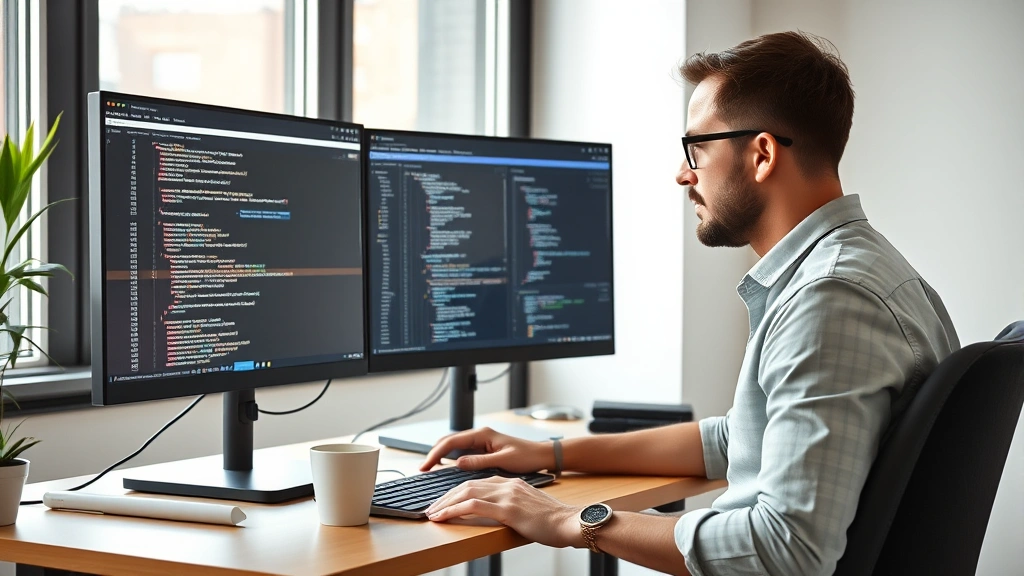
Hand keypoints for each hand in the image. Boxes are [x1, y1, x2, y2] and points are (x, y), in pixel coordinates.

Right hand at [420, 427, 552, 473]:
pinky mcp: (483, 448)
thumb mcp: (503, 461)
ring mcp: (480, 441)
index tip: (426, 466)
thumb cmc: (526, 456)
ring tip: (429, 468)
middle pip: (448, 441)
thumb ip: (480, 461)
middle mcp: (479, 435)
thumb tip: (457, 463)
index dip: (436, 454)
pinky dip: (450, 458)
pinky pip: (461, 451)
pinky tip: (445, 467)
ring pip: (453, 445)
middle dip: (434, 453)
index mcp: (483, 434)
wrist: (541, 455)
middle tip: (422, 469)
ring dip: (440, 455)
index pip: (451, 442)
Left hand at [424, 476, 581, 547]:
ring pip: (466, 493)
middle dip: (446, 497)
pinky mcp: (507, 509)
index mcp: (512, 483)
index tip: (445, 501)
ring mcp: (507, 495)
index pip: (477, 482)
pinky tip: (443, 517)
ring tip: (432, 514)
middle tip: (432, 508)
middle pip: (467, 485)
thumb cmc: (554, 521)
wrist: (570, 522)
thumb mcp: (531, 508)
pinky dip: (453, 510)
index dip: (457, 491)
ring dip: (445, 504)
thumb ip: (515, 505)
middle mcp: (507, 484)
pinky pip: (472, 506)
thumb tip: (502, 514)